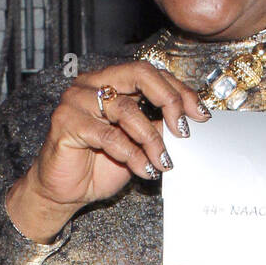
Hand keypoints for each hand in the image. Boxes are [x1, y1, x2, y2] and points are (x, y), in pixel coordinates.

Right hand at [6, 62, 209, 241]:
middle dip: (169, 100)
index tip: (200, 115)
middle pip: (139, 73)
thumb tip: (190, 118)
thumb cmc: (101, 164)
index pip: (152, 73)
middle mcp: (92, 84)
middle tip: (183, 130)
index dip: (180, 91)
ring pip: (126, 109)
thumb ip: (158, 123)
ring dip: (151, 139)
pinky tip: (144, 169)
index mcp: (111, 81)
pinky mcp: (65, 122)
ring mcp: (76, 100)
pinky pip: (108, 136)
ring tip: (163, 162)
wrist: (66, 191)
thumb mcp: (140, 142)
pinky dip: (131, 155)